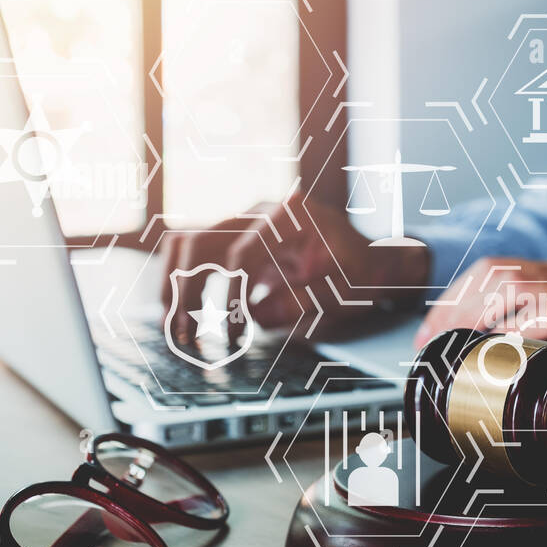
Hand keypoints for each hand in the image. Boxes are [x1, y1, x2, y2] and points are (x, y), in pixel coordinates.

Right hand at [161, 193, 428, 344]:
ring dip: (175, 285)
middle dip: (185, 289)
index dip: (230, 295)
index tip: (233, 332)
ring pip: (188, 242)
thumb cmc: (360, 274)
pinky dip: (184, 283)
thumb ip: (300, 302)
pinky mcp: (238, 239)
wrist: (371, 260)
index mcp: (290, 216)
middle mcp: (261, 213)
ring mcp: (246, 223)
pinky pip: (198, 253)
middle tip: (183, 334)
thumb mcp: (340, 292)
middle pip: (201, 240)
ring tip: (174, 328)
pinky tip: (184, 317)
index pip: (242, 251)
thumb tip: (253, 318)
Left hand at [414, 256, 546, 388]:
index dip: (459, 295)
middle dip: (453, 304)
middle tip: (430, 341)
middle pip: (496, 272)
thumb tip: (528, 366)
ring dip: (475, 316)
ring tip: (454, 346)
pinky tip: (505, 352)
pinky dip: (523, 331)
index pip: (501, 270)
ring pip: (517, 286)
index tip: (436, 328)